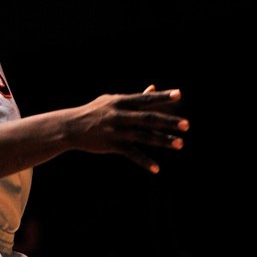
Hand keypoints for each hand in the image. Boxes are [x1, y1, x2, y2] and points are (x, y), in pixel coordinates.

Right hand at [70, 86, 187, 172]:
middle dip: (168, 121)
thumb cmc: (94, 112)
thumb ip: (134, 98)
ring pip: (143, 136)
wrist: (70, 127)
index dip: (162, 96)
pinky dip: (144, 161)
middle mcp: (120, 115)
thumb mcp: (112, 101)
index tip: (179, 95)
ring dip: (162, 141)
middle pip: (148, 118)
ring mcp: (116, 131)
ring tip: (180, 144)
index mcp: (121, 101)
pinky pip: (131, 153)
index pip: (145, 98)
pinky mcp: (111, 145)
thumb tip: (153, 88)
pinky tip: (156, 168)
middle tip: (186, 125)